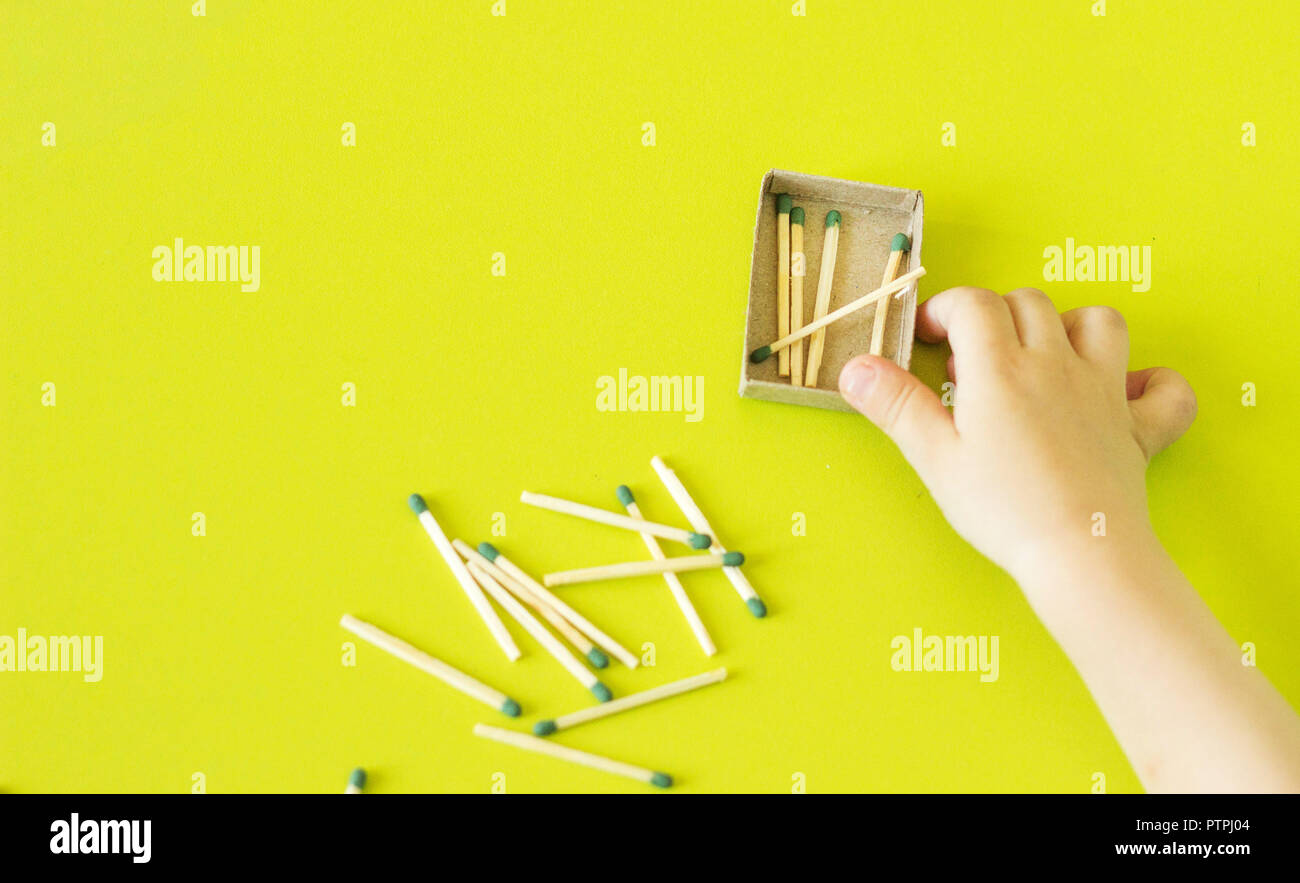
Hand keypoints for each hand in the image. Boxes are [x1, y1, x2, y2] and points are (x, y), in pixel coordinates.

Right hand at [838, 287, 1196, 583]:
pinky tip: (1127, 392)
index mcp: (1001, 370)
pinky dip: (1150, 381)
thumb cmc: (1004, 510)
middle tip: (973, 362)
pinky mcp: (1139, 427)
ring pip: (1099, 322)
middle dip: (996, 316)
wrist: (1080, 553)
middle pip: (1029, 302)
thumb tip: (855, 367)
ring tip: (1043, 357)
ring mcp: (1104, 391)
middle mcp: (1056, 366)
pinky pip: (1165, 387)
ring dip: (1068, 326)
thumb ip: (896, 405)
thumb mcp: (935, 458)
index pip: (973, 304)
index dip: (945, 308)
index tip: (930, 336)